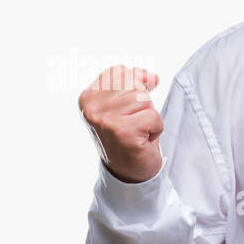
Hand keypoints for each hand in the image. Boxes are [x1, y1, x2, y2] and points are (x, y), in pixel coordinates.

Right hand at [78, 65, 163, 183]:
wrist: (129, 172)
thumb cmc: (128, 136)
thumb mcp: (125, 105)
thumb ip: (134, 83)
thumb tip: (152, 77)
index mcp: (87, 98)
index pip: (120, 71)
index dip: (136, 83)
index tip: (132, 106)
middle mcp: (92, 108)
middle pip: (135, 84)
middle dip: (143, 104)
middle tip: (135, 123)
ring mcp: (106, 120)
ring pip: (145, 100)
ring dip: (149, 117)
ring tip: (139, 131)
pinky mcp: (123, 131)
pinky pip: (154, 116)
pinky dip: (156, 129)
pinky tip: (144, 140)